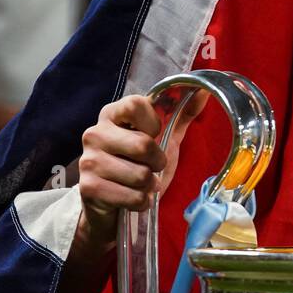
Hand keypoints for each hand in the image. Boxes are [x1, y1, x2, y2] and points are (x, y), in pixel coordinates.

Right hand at [75, 91, 207, 251]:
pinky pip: (133, 197)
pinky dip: (142, 202)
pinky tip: (133, 197)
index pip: (135, 104)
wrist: (109, 200)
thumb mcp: (162, 137)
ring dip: (150, 185)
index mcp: (111, 114)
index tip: (155, 134)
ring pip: (140, 175)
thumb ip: (182, 114)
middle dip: (158, 162)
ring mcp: (88, 161)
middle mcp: (94, 133)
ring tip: (141, 184)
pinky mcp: (88, 188)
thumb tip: (204, 90)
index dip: (153, 123)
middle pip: (143, 145)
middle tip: (153, 167)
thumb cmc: (139, 162)